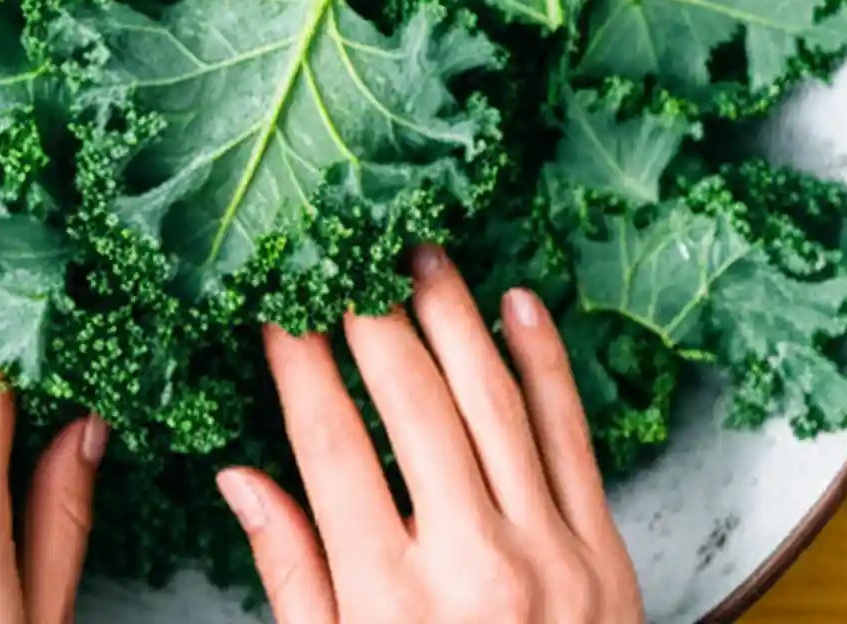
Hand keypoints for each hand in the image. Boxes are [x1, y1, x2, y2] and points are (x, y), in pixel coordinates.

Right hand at [217, 246, 644, 622]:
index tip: (277, 314)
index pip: (329, 445)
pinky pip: (572, 434)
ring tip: (421, 256)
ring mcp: (550, 551)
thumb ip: (291, 573)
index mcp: (391, 597)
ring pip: (493, 400)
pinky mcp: (606, 550)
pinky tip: (518, 305)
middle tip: (347, 261)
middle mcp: (472, 561)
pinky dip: (547, 362)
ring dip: (454, 315)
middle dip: (370, 318)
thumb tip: (240, 478)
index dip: (298, 367)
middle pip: (411, 403)